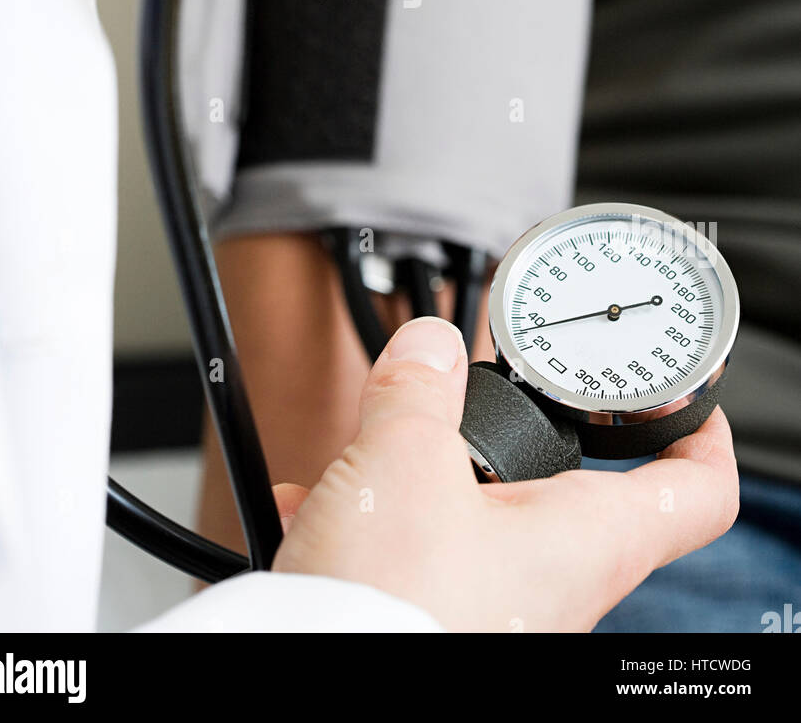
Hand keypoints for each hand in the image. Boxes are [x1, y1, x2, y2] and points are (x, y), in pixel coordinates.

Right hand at [272, 317, 738, 632]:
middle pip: (568, 488)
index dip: (702, 430)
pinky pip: (420, 551)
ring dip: (425, 473)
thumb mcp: (403, 460)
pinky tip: (316, 501)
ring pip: (480, 514)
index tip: (680, 390)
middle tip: (489, 389)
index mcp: (586, 538)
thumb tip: (430, 346)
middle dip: (515, 429)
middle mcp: (557, 580)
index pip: (698, 491)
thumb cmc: (392, 604)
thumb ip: (420, 390)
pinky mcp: (441, 618)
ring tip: (370, 448)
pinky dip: (372, 517)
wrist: (316, 671)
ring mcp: (500, 605)